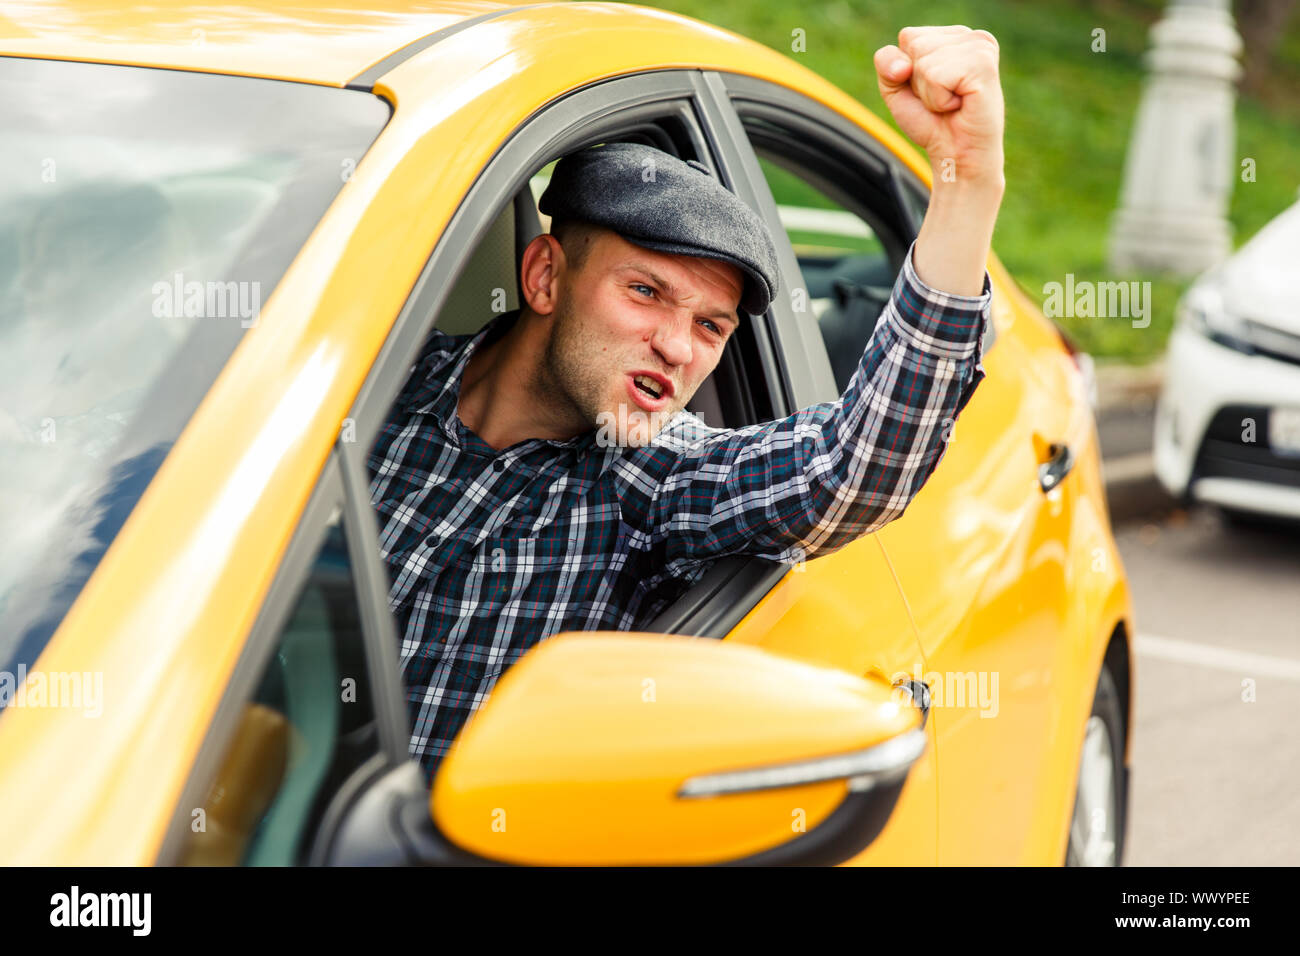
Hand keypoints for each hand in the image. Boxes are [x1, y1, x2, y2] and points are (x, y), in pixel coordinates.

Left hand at [873, 26, 1004, 188]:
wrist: (956, 155)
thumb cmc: (932, 123)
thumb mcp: (897, 89)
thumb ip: (886, 63)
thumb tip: (902, 65)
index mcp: (953, 36)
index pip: (908, 37)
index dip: (906, 71)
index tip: (931, 90)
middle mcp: (970, 36)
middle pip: (914, 45)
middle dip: (919, 82)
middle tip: (942, 100)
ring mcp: (980, 47)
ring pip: (924, 61)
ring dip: (930, 92)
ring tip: (951, 103)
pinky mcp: (983, 64)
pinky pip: (936, 76)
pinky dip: (939, 99)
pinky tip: (959, 104)